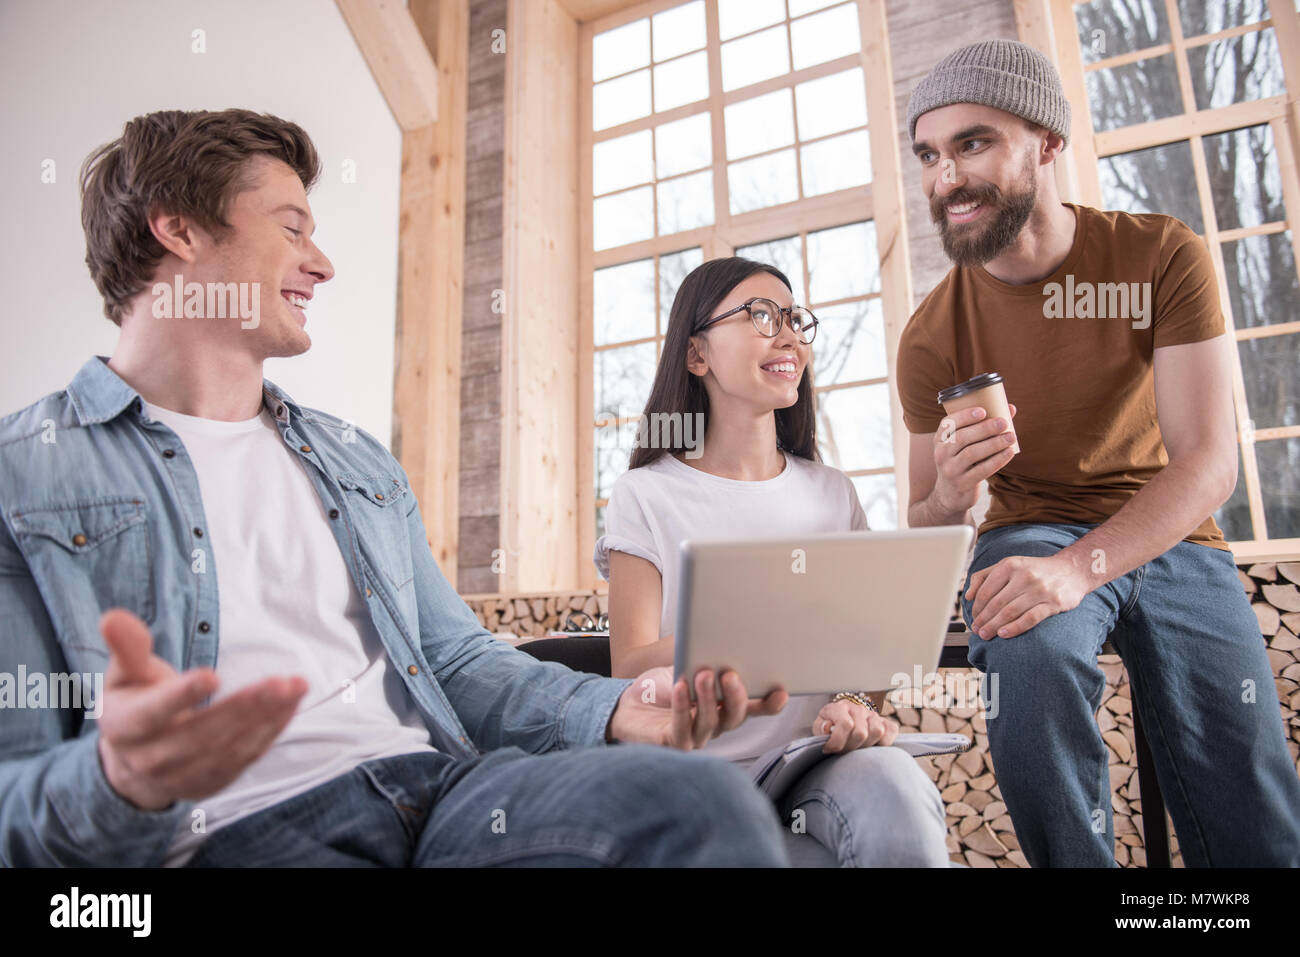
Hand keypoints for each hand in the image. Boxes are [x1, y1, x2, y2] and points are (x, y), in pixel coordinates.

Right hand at [96, 608, 307, 810]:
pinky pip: (246, 756)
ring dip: (267, 717)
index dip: (180, 696)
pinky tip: (291, 702)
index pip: (152, 715)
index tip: (212, 675)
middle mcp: (152, 758)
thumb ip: (127, 648)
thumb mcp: (124, 676)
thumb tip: (113, 617)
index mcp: (124, 728)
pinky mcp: (214, 780)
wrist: (137, 764)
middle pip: (200, 735)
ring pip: (229, 748)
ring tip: (294, 686)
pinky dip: (272, 729)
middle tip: (277, 683)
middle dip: (242, 708)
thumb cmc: (135, 704)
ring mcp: (184, 775)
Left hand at [606, 666, 786, 749]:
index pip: (754, 708)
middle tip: (730, 674)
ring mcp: (696, 737)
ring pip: (711, 722)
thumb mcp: (686, 666)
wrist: (627, 705)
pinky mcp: (673, 743)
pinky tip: (680, 687)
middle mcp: (715, 725)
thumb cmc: (660, 686)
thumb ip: (705, 659)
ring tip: (702, 674)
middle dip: (736, 696)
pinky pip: (681, 727)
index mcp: (724, 707)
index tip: (781, 691)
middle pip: (735, 716)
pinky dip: (681, 706)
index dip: (770, 704)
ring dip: (708, 698)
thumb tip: (720, 637)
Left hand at [815, 699, 897, 752]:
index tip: (829, 750)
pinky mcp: (885, 722)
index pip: (845, 724)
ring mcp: (873, 714)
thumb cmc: (830, 728)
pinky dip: (884, 742)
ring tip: (856, 748)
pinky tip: (872, 746)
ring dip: (866, 745)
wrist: (842, 721)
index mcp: (839, 708)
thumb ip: (820, 728)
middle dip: (850, 748)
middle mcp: (857, 708)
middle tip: (843, 752)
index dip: (837, 742)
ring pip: (877, 731)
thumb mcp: (819, 727)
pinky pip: (890, 732)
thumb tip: (828, 728)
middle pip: (861, 733)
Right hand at [931, 404, 1017, 515]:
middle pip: (962, 438)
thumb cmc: (963, 462)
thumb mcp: (964, 445)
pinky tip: (1009, 453)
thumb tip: (1010, 409)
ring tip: (1011, 437)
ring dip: (993, 443)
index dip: (965, 416)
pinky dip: (997, 460)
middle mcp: (941, 454)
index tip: (983, 411)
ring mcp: (950, 470)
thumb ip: (984, 426)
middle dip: (984, 428)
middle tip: (1004, 423)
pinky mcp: (962, 483)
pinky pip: (981, 470)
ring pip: (971, 453)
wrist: (951, 494)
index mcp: (940, 439)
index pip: (948, 423)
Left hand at [966, 553, 1092, 638]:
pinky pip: (1030, 618)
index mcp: (1010, 565)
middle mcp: (1024, 576)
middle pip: (996, 603)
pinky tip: (1004, 634)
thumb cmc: (1034, 570)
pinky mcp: (1053, 603)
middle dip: (983, 620)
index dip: (977, 608)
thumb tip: (968, 595)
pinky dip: (1015, 628)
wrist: (1072, 571)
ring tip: (986, 634)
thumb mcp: (1009, 564)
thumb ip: (985, 576)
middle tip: (977, 631)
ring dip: (994, 626)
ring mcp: (1039, 590)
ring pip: (1010, 612)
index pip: (986, 591)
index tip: (973, 618)